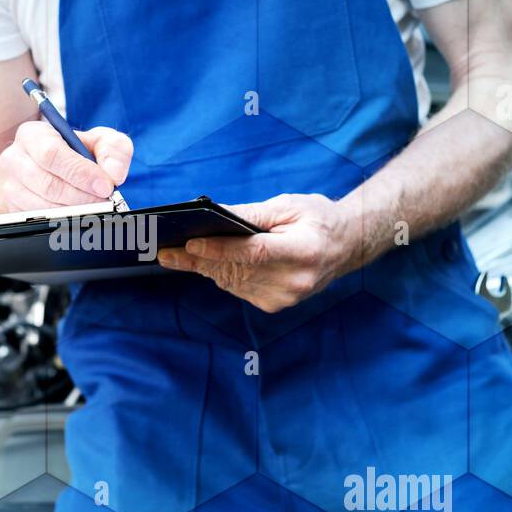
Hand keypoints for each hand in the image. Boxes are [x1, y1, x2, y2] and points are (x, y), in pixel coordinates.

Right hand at [0, 121, 132, 210]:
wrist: (62, 165)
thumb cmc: (79, 150)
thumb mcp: (101, 140)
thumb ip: (113, 149)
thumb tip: (113, 173)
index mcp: (32, 134)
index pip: (50, 153)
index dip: (80, 172)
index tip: (104, 185)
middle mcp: (14, 159)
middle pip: (47, 184)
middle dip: (82, 196)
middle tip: (104, 201)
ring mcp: (11, 186)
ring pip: (43, 206)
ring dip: (75, 211)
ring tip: (95, 207)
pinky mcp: (14, 209)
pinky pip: (39, 221)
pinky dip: (64, 221)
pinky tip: (79, 215)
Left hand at [157, 193, 358, 313]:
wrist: (346, 246)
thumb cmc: (317, 219)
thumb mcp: (289, 206)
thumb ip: (252, 215)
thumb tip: (213, 215)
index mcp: (303, 251)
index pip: (254, 253)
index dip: (219, 249)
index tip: (190, 243)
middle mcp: (295, 280)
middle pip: (236, 270)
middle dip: (197, 260)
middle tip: (166, 252)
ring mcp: (286, 298)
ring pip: (232, 282)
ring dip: (204, 268)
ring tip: (176, 255)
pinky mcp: (276, 305)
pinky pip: (239, 289)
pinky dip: (221, 274)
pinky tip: (205, 262)